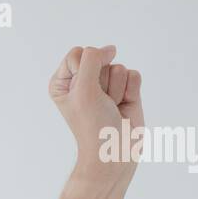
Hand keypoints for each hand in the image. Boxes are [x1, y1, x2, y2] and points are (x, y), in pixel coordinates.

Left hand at [48, 45, 143, 168]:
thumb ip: (92, 60)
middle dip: (103, 83)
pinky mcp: (126, 90)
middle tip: (100, 104)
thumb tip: (110, 49)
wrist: (116, 150)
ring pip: (118, 67)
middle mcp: (83, 81)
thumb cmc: (93, 125)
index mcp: (63, 82)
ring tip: (111, 107)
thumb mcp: (83, 89)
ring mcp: (106, 85)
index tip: (84, 93)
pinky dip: (131, 91)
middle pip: (100, 59)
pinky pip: (133, 75)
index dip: (85, 71)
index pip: (77, 54)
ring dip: (117, 90)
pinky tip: (124, 106)